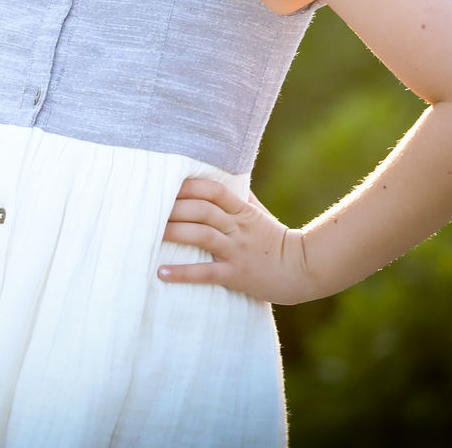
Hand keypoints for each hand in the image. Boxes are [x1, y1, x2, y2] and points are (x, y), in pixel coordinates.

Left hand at [158, 178, 319, 304]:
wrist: (304, 269)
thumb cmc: (276, 239)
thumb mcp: (259, 214)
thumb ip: (239, 197)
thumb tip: (221, 176)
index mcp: (242, 211)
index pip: (214, 191)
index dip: (190, 186)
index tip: (165, 183)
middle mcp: (238, 228)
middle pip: (202, 210)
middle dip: (174, 207)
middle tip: (146, 207)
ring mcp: (237, 251)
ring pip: (202, 236)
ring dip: (174, 233)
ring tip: (148, 234)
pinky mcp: (236, 275)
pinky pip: (206, 273)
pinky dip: (183, 272)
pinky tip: (162, 273)